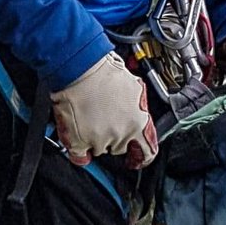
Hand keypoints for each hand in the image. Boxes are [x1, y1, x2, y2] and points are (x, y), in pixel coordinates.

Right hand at [51, 52, 159, 168]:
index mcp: (137, 123)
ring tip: (91, 118)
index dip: (143, 154)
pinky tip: (79, 140)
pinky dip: (80, 150)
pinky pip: (80, 156)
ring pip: (100, 148)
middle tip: (106, 119)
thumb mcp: (134, 87)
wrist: (79, 68)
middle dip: (115, 137)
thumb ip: (138, 107)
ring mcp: (99, 140)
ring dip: (97, 139)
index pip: (147, 151)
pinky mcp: (78, 142)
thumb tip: (138, 112)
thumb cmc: (104, 71)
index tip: (140, 157)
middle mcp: (120, 134)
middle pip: (120, 147)